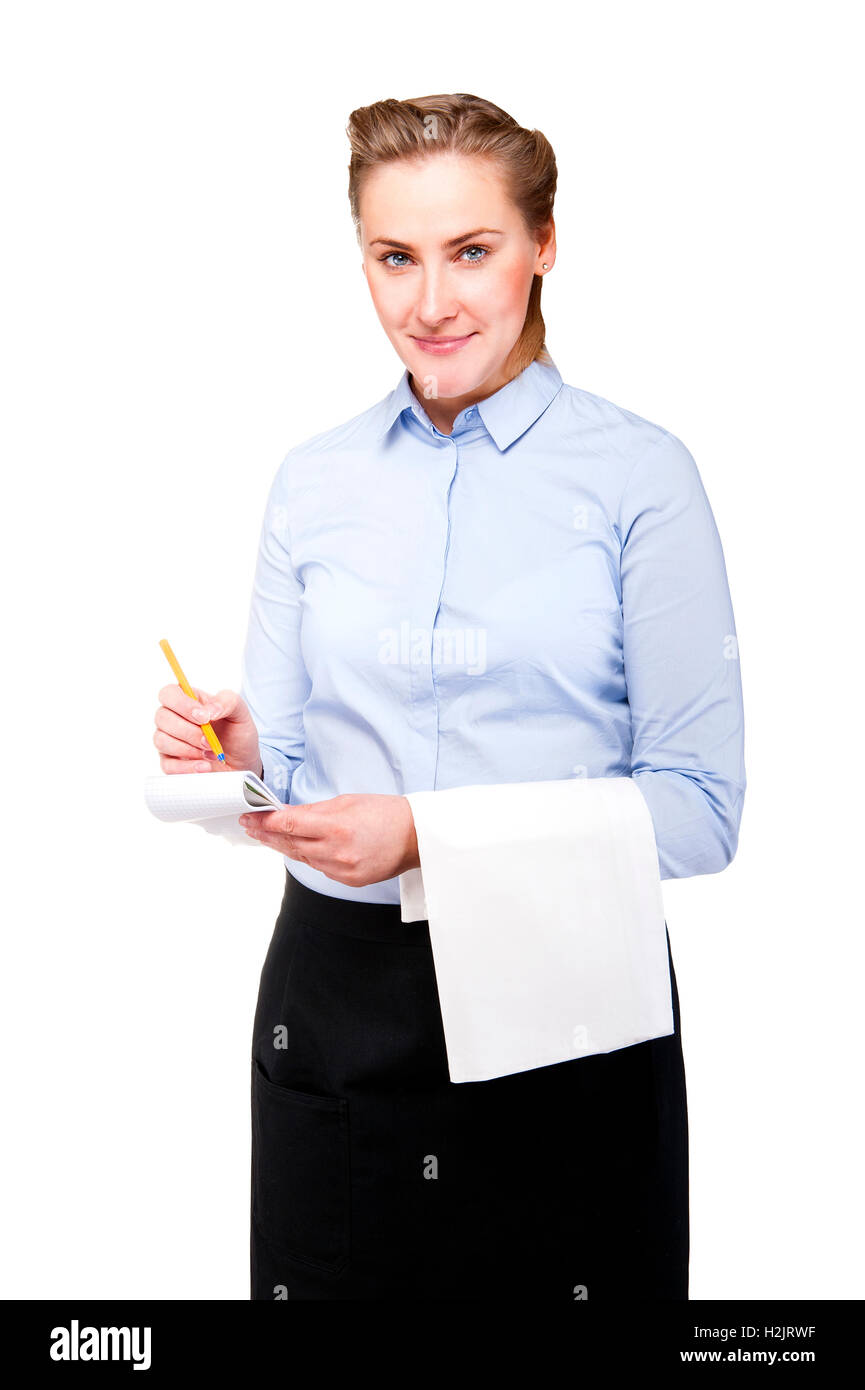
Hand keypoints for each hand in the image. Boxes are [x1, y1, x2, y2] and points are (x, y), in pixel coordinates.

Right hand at [153, 684, 262, 775]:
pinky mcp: (171, 763)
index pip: (168, 693)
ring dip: (187, 749)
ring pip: (161, 740)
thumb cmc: (238, 734)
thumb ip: (227, 702)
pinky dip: (187, 767)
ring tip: (210, 754)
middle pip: (161, 717)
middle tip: (209, 741)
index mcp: (188, 701)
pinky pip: (166, 765)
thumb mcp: (240, 712)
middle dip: (188, 732)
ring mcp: (169, 741)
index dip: (181, 704)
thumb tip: (208, 710)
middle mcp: (174, 719)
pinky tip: (205, 767)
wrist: (243, 763)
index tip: (203, 718)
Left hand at [239, 793, 419, 886]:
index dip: (265, 821)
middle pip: (290, 844)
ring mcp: (341, 870)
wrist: (415, 837)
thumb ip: (314, 810)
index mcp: (335, 827)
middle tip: (250, 826)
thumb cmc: (385, 813)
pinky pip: (319, 868)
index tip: (250, 817)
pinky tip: (300, 848)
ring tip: (268, 836)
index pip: (289, 824)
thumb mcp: (347, 801)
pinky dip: (309, 857)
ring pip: (302, 858)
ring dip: (284, 847)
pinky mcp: (348, 880)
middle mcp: (335, 852)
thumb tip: (287, 814)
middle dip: (267, 835)